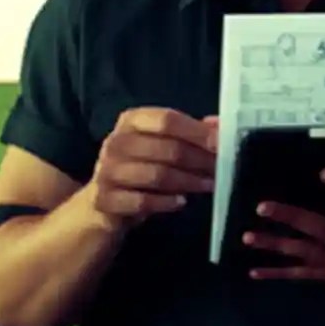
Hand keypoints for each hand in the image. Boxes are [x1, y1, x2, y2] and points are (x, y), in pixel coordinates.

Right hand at [88, 107, 218, 227]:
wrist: (103, 205)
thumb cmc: (139, 169)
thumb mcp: (161, 146)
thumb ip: (190, 134)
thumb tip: (219, 126)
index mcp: (131, 121)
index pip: (167, 119)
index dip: (197, 131)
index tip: (221, 143)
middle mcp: (116, 142)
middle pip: (167, 149)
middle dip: (199, 160)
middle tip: (221, 169)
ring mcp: (107, 171)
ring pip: (157, 175)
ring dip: (189, 181)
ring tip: (208, 185)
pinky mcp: (105, 200)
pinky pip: (143, 201)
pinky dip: (166, 202)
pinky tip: (182, 202)